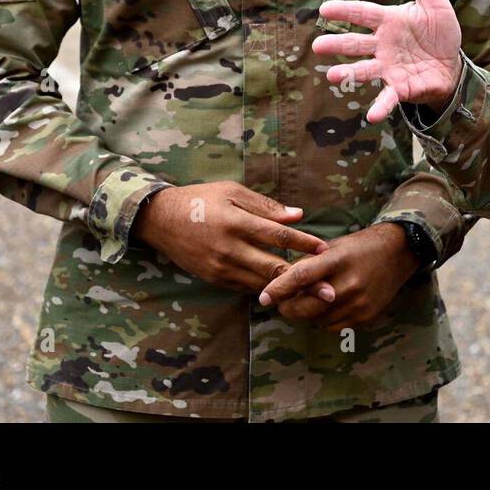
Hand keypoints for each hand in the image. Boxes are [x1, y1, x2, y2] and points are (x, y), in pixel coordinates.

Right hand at [133, 181, 333, 297]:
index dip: (304, 244)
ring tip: (313, 297)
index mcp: (237, 223)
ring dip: (288, 290)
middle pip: (274, 268)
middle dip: (304, 281)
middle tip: (329, 291)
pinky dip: (266, 289)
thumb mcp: (232, 192)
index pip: (279, 236)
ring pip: (261, 283)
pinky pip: (246, 288)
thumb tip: (298, 215)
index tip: (325, 250)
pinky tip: (284, 292)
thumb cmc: (200, 199)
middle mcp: (230, 249)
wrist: (159, 220)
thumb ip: (266, 206)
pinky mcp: (214, 279)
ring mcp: (221, 268)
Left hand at [257, 223, 420, 330]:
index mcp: (337, 259)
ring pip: (317, 320)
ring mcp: (358, 302)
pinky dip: (324, 319)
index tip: (263, 298)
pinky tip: (328, 306)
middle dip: (289, 308)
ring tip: (310, 300)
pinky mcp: (365, 316)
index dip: (279, 288)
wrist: (397, 253)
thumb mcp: (332, 247)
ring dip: (308, 314)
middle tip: (282, 304)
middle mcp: (349, 283)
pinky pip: (333, 326)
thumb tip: (278, 281)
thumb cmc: (359, 247)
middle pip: (306, 307)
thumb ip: (307, 263)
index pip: (302, 276)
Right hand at [312, 0, 462, 122]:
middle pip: (356, 43)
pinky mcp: (400, 88)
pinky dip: (380, 106)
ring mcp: (389, 68)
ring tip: (333, 76)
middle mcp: (383, 45)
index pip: (363, 13)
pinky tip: (371, 116)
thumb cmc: (440, 32)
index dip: (345, 10)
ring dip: (349, 73)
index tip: (324, 8)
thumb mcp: (434, 2)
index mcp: (389, 21)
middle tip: (317, 46)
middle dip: (338, 44)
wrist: (453, 64)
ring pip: (365, 70)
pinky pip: (388, 97)